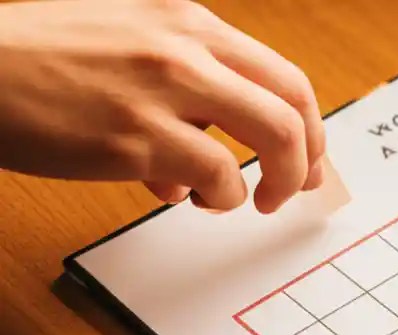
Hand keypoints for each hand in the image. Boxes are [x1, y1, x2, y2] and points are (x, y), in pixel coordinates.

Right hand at [0, 0, 325, 212]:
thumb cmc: (39, 62)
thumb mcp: (124, 48)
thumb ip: (180, 94)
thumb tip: (207, 167)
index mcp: (186, 22)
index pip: (282, 75)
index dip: (310, 124)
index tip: (310, 157)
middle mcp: (185, 48)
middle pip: (293, 105)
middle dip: (308, 158)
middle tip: (299, 189)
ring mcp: (164, 91)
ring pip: (275, 139)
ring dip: (276, 183)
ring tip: (246, 201)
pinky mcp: (137, 137)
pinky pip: (218, 178)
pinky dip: (221, 198)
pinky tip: (193, 199)